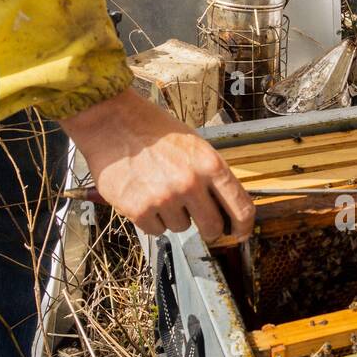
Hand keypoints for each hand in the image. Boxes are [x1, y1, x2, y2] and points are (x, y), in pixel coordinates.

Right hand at [59, 88, 253, 239]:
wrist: (113, 122)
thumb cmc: (154, 132)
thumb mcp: (195, 146)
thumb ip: (212, 176)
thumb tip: (227, 208)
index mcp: (210, 165)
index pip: (241, 207)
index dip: (244, 226)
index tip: (240, 234)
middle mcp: (190, 183)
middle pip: (213, 227)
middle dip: (208, 229)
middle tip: (199, 220)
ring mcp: (165, 198)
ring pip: (181, 228)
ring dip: (174, 216)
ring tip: (159, 190)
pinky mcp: (139, 210)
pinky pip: (156, 230)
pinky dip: (151, 220)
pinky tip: (144, 197)